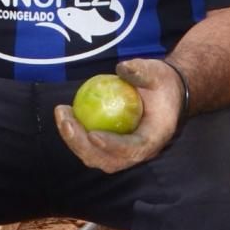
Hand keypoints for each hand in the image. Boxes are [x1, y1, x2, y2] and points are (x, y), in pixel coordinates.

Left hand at [53, 56, 184, 175]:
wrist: (166, 94)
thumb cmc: (162, 84)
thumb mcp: (157, 73)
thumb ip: (142, 71)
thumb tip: (122, 68)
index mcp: (154, 138)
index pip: (133, 149)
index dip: (113, 146)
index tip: (93, 134)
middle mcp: (139, 152)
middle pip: (108, 160)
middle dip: (82, 145)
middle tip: (67, 121)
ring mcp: (124, 152)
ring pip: (96, 158)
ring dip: (74, 141)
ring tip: (62, 115)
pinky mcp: (112, 148)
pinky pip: (91, 148)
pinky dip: (75, 135)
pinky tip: (65, 115)